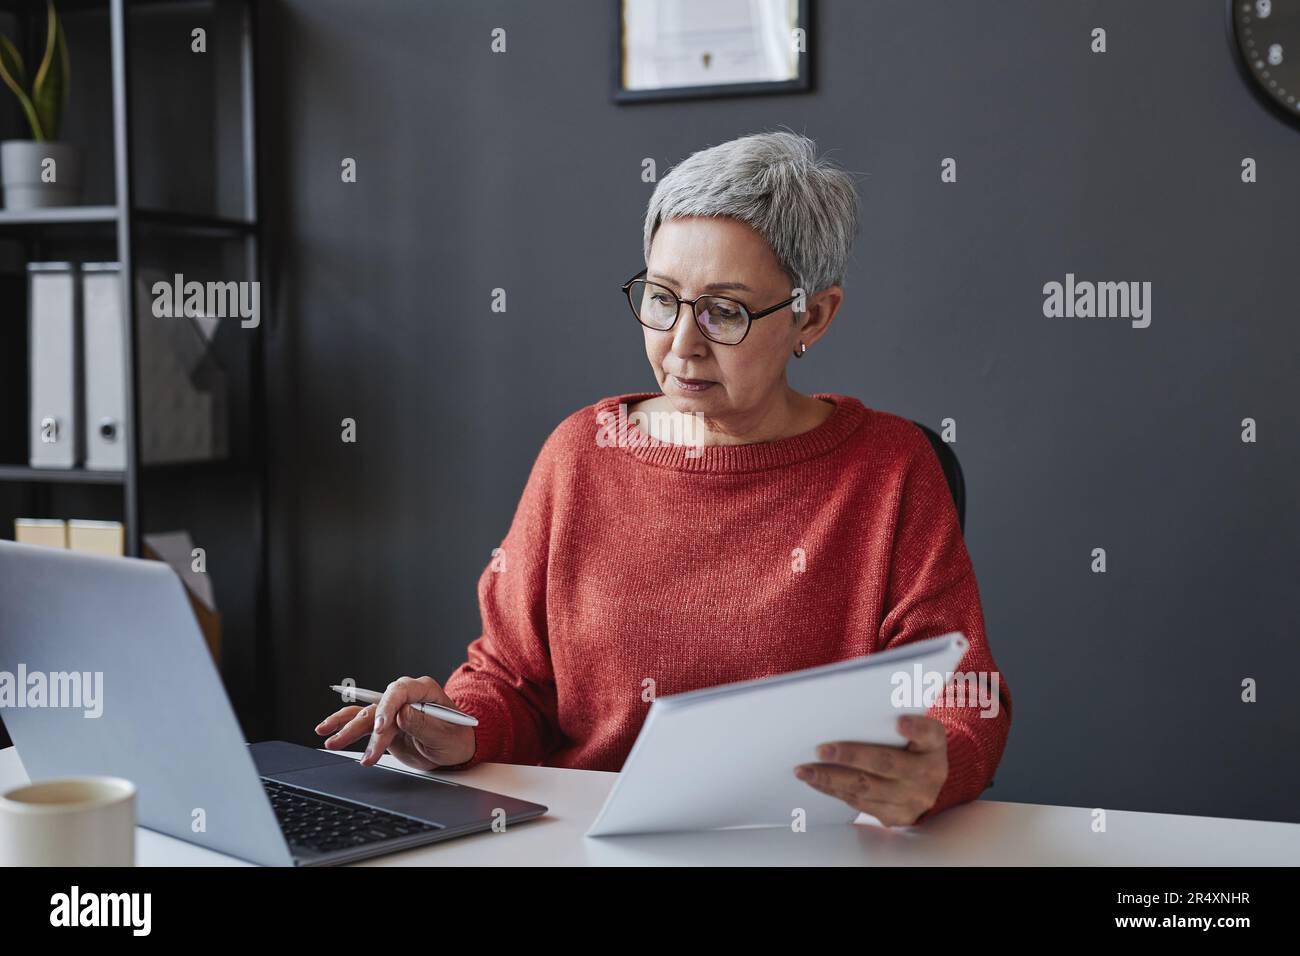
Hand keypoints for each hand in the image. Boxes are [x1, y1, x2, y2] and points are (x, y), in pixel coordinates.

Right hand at [314, 676, 475, 770]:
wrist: (454, 749)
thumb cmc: (456, 738)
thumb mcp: (446, 735)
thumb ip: (424, 725)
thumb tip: (402, 714)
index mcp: (424, 691)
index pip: (400, 691)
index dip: (388, 706)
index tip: (382, 727)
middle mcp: (405, 697)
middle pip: (380, 706)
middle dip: (370, 729)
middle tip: (368, 752)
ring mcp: (393, 711)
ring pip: (365, 714)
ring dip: (348, 728)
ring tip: (332, 741)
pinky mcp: (384, 725)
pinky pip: (362, 723)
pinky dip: (345, 728)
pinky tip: (330, 734)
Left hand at [793, 714, 947, 826]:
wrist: (926, 782)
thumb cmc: (913, 745)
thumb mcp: (918, 728)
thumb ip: (899, 719)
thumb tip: (867, 712)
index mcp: (934, 745)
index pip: (929, 733)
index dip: (915, 728)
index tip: (899, 722)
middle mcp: (929, 775)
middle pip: (885, 764)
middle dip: (849, 756)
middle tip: (820, 750)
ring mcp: (913, 800)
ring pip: (866, 788)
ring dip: (831, 778)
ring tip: (805, 770)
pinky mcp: (895, 816)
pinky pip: (860, 803)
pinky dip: (834, 791)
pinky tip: (817, 781)